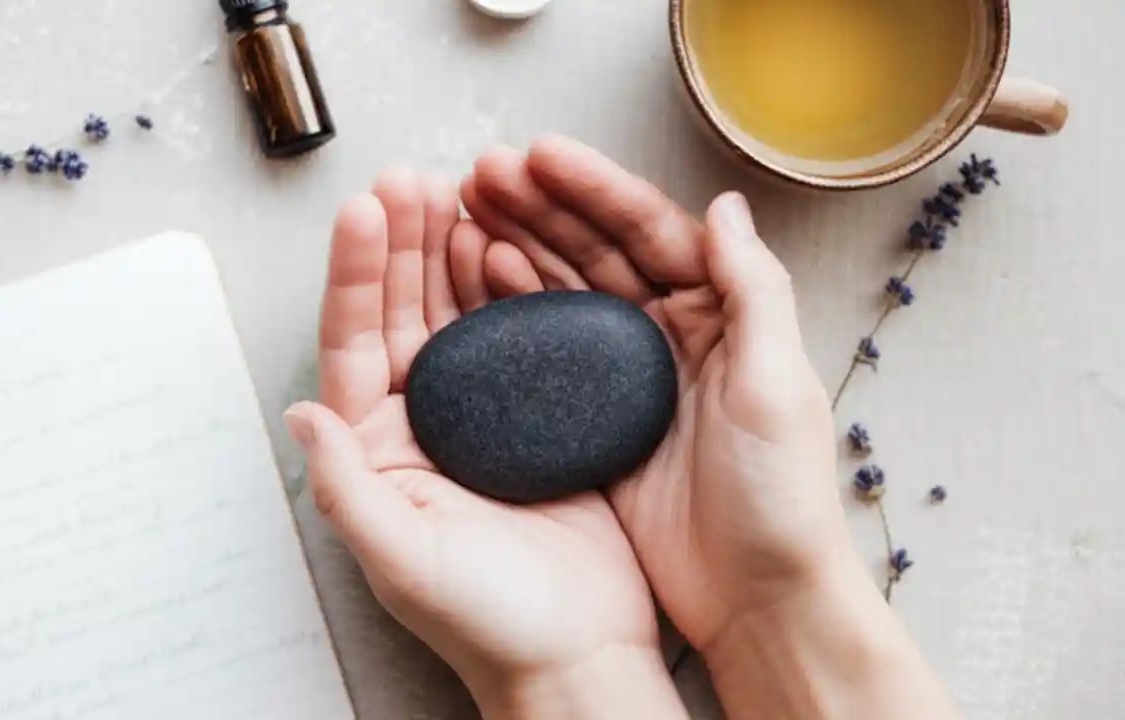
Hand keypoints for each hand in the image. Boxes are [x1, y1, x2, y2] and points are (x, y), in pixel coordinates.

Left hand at [285, 168, 684, 717]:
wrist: (577, 653)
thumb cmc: (487, 622)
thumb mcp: (402, 559)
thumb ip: (345, 487)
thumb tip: (300, 412)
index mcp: (377, 451)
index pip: (353, 343)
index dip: (357, 273)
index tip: (365, 210)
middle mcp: (420, 424)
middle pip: (403, 313)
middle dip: (404, 243)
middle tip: (414, 180)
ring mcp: (477, 416)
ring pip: (457, 313)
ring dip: (453, 251)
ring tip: (460, 191)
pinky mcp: (535, 414)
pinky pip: (517, 334)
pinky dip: (513, 286)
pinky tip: (512, 246)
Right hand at [462, 137, 858, 650]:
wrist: (756, 603)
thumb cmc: (780, 502)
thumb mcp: (780, 388)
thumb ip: (755, 291)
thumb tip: (724, 205)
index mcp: (723, 315)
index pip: (651, 232)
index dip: (594, 189)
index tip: (539, 156)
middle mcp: (675, 335)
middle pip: (600, 251)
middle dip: (543, 207)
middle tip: (482, 175)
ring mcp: (631, 378)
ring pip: (568, 291)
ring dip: (521, 247)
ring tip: (468, 214)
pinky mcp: (599, 422)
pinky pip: (550, 351)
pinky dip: (515, 313)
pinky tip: (478, 285)